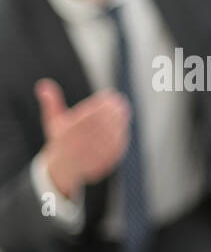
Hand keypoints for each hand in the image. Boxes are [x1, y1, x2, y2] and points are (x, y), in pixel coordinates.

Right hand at [35, 79, 130, 196]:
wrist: (65, 168)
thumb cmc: (61, 140)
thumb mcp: (53, 122)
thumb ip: (52, 103)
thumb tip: (44, 83)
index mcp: (68, 132)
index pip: (90, 113)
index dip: (102, 102)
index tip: (109, 93)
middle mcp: (81, 143)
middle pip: (103, 122)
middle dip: (113, 109)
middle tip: (120, 99)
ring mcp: (94, 153)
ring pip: (112, 133)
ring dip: (120, 119)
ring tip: (124, 108)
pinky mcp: (105, 160)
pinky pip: (117, 146)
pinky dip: (122, 133)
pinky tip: (124, 124)